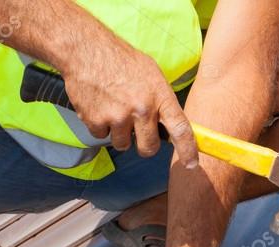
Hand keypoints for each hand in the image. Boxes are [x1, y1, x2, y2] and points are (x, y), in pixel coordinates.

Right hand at [61, 38, 198, 167]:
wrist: (87, 50)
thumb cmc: (121, 60)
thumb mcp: (151, 74)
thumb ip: (160, 100)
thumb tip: (168, 125)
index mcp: (159, 96)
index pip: (180, 129)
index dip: (188, 150)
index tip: (191, 164)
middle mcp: (141, 109)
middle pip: (149, 148)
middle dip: (145, 146)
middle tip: (138, 133)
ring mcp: (118, 117)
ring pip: (123, 144)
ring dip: (119, 134)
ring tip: (114, 110)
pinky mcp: (96, 121)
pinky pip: (101, 136)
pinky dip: (100, 126)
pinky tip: (99, 106)